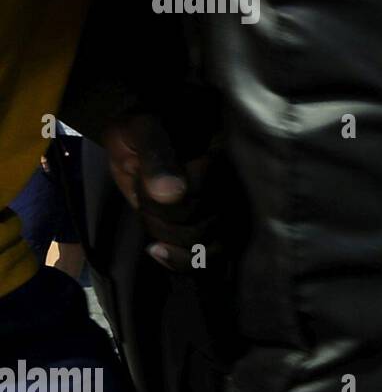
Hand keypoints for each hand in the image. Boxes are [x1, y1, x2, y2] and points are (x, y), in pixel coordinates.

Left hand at [103, 112, 220, 271]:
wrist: (139, 141)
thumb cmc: (141, 129)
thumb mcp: (142, 130)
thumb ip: (157, 158)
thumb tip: (172, 193)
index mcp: (223, 159)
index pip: (198, 195)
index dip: (160, 196)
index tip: (139, 171)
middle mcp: (234, 188)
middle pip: (200, 225)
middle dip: (159, 217)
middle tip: (142, 190)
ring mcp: (227, 211)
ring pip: (202, 246)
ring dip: (164, 235)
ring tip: (148, 213)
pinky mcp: (215, 230)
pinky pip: (207, 260)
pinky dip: (178, 262)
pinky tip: (156, 250)